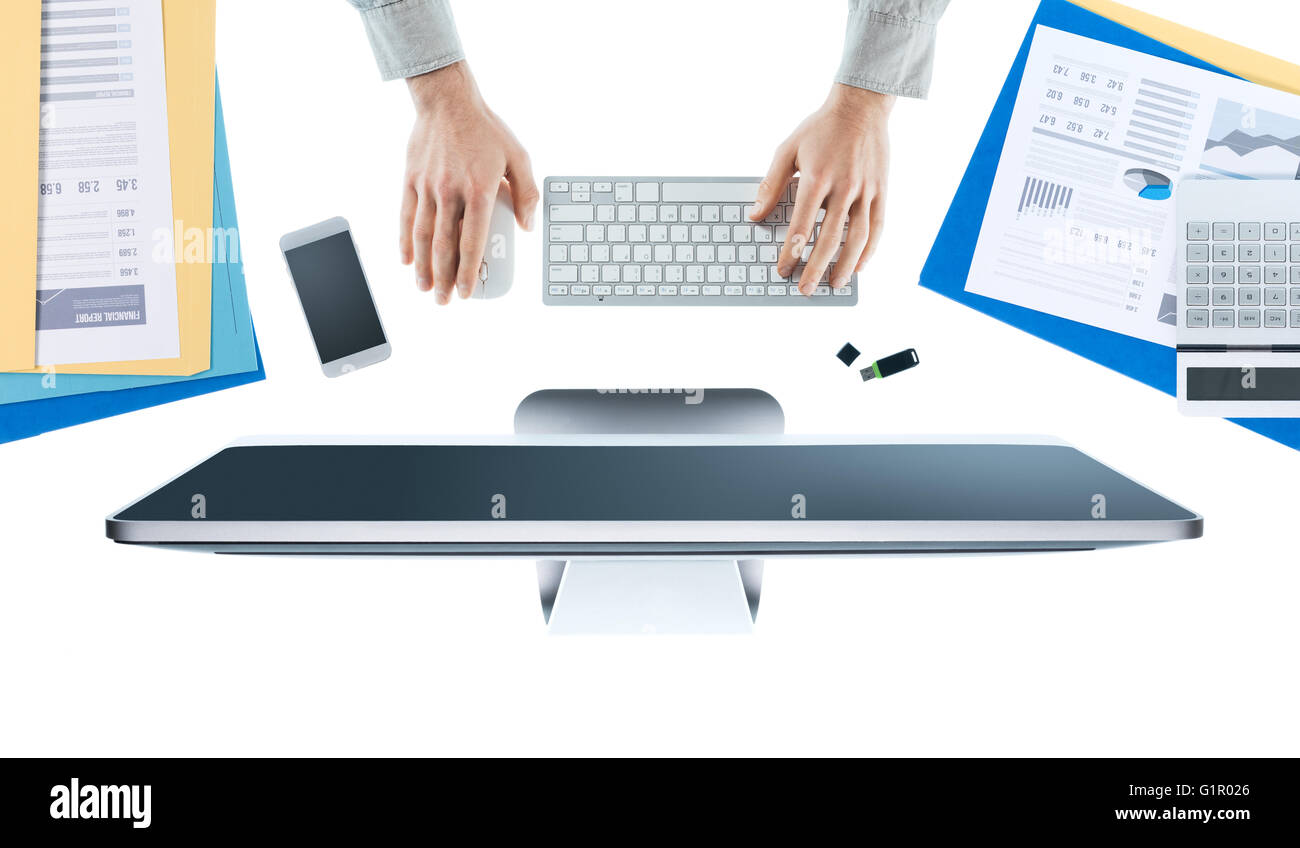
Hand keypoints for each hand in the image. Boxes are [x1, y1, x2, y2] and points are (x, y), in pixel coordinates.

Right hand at [401, 63, 537, 302]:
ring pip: (422, 236)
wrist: (448, 101)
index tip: (468, 292)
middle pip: (444, 246)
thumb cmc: (485, 129)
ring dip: (423, 267)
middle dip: (444, 278)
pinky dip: (404, 241)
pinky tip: (405, 260)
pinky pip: (405, 216)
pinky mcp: (411, 180)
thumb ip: (527, 193)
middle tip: (445, 300)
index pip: (473, 242)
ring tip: (424, 288)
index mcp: (479, 190)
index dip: (469, 272)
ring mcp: (427, 187)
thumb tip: (528, 227)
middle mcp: (451, 192)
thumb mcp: (518, 157)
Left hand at [749, 84, 893, 294]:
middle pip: (829, 238)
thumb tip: (755, 214)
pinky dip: (870, 249)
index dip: (791, 252)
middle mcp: (843, 186)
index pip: (801, 225)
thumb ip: (771, 185)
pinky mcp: (881, 190)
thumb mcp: (788, 150)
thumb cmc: (821, 128)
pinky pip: (878, 225)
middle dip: (815, 268)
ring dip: (844, 265)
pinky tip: (859, 266)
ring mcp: (866, 190)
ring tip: (834, 284)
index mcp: (816, 177)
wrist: (861, 106)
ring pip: (857, 237)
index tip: (783, 269)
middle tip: (805, 288)